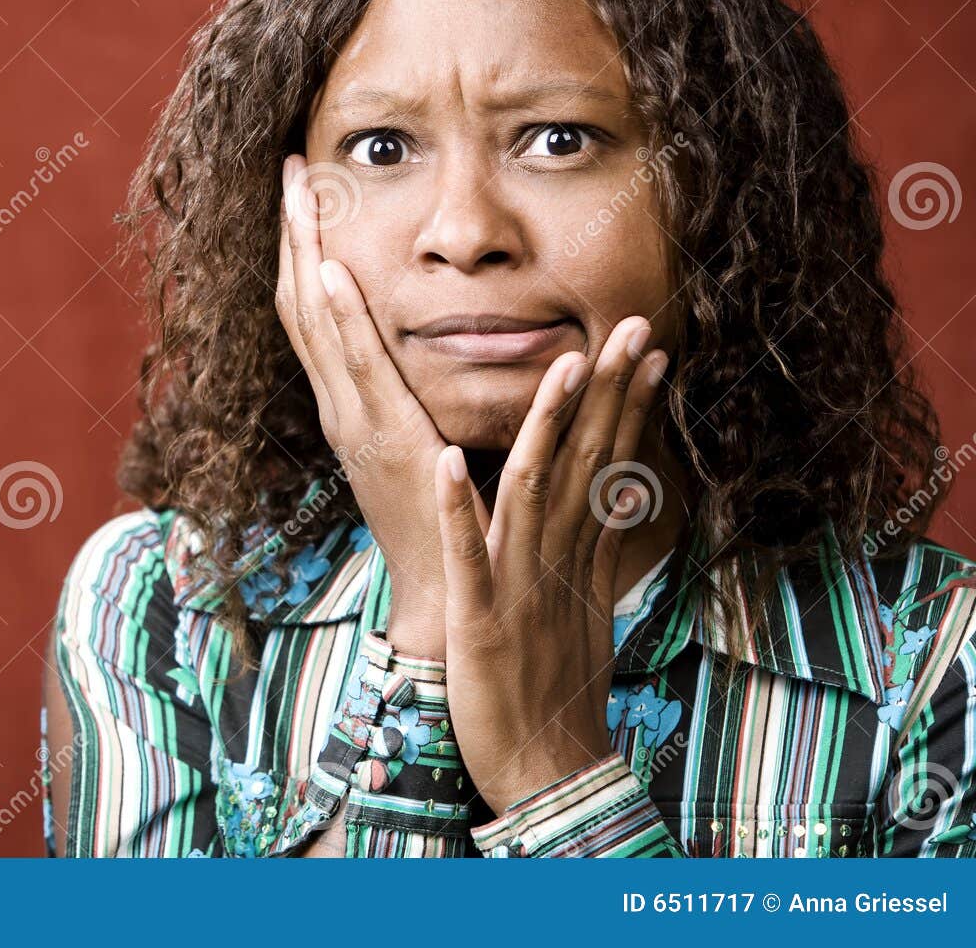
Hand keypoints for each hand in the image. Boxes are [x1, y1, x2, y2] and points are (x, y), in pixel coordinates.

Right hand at [273, 153, 484, 654]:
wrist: (444, 587)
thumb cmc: (441, 514)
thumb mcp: (418, 439)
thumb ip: (412, 392)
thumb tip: (421, 341)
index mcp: (346, 401)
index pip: (311, 309)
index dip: (301, 248)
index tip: (301, 192)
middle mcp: (338, 403)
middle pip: (300, 301)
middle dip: (292, 232)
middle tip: (289, 166)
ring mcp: (352, 418)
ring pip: (315, 321)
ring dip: (306, 253)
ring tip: (300, 193)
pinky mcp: (380, 437)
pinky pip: (355, 367)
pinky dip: (340, 318)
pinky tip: (333, 272)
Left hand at [432, 314, 668, 814]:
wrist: (545, 768)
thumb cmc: (558, 687)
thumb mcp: (587, 605)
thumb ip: (598, 546)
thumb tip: (617, 495)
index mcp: (579, 554)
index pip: (610, 464)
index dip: (630, 404)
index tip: (650, 349)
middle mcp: (558, 560)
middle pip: (587, 463)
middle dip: (613, 394)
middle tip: (638, 328)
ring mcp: (521, 584)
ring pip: (536, 492)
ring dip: (548, 427)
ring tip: (562, 366)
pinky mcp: (482, 616)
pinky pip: (470, 556)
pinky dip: (459, 510)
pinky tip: (447, 462)